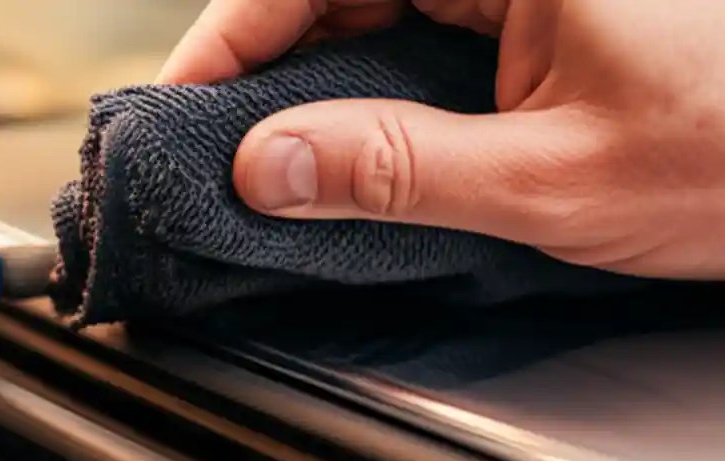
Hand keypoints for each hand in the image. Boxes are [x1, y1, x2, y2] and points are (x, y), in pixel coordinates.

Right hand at [160, 0, 724, 279]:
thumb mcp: (549, 179)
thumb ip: (395, 168)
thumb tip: (264, 166)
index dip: (228, 40)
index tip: (175, 109)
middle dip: (257, 70)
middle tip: (201, 151)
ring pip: (365, 16)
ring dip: (305, 88)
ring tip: (251, 163)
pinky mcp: (524, 25)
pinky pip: (412, 43)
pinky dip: (362, 99)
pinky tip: (331, 152)